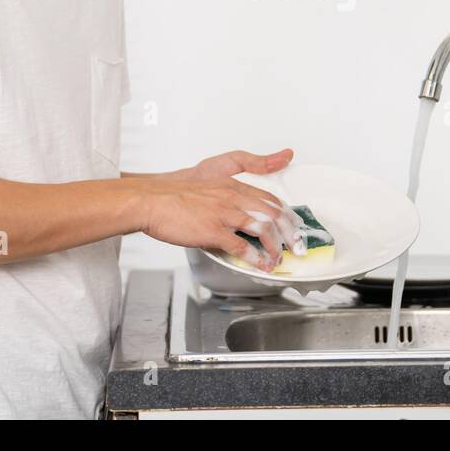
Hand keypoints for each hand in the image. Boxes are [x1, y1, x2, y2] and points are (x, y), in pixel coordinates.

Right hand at [138, 149, 301, 271]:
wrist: (152, 200)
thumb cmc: (175, 196)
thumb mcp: (209, 185)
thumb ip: (229, 196)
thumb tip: (241, 211)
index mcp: (233, 186)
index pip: (270, 199)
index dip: (286, 215)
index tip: (294, 228)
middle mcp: (233, 197)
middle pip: (273, 214)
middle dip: (290, 233)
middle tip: (297, 247)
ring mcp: (224, 213)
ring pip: (263, 229)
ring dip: (276, 247)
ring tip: (279, 259)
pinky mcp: (214, 230)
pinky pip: (242, 246)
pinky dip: (256, 257)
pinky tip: (261, 265)